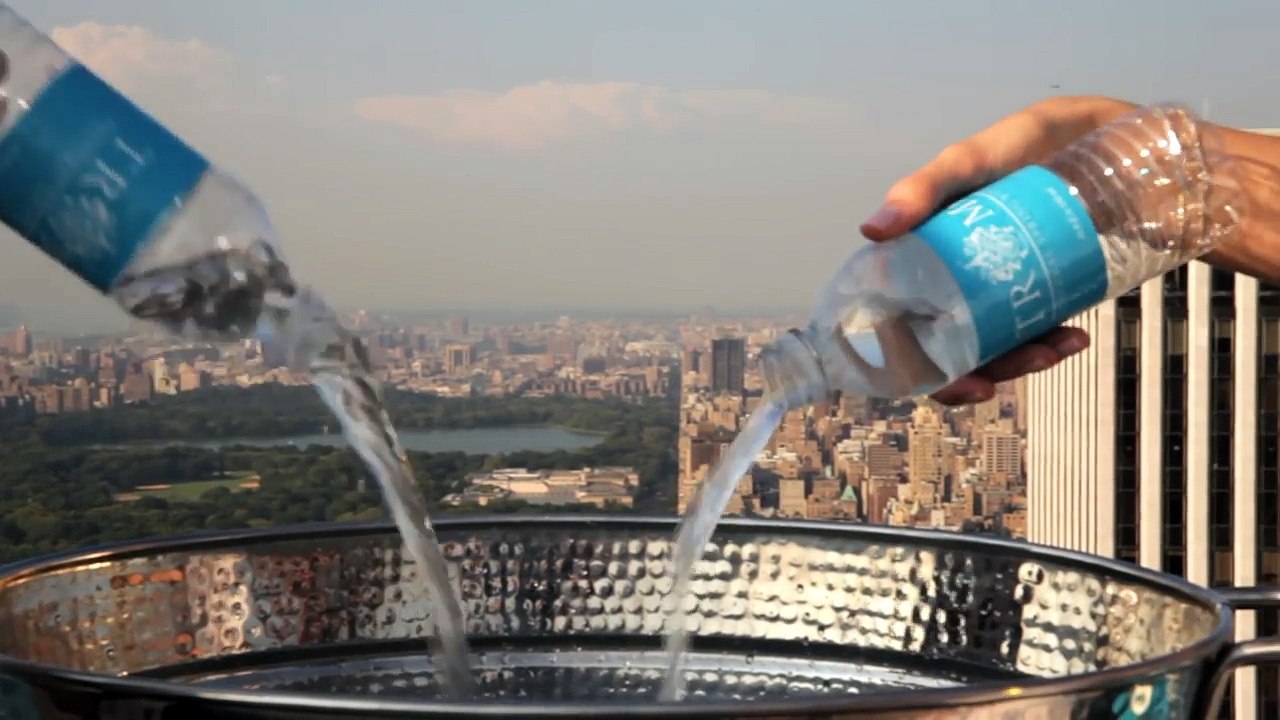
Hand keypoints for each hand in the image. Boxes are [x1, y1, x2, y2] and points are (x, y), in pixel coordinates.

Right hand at [860, 95, 1137, 404]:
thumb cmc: (1019, 143)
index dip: (913, 364)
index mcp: (920, 259)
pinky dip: (1053, 342)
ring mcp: (996, 286)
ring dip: (1023, 361)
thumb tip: (871, 230)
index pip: (901, 323)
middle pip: (951, 347)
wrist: (1097, 134)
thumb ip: (920, 189)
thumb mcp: (966, 162)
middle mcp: (952, 279)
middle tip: (1002, 376)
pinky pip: (1035, 330)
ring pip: (997, 346)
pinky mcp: (1037, 288)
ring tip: (1057, 348)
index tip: (945, 379)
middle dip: (980, 371)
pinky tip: (1073, 337)